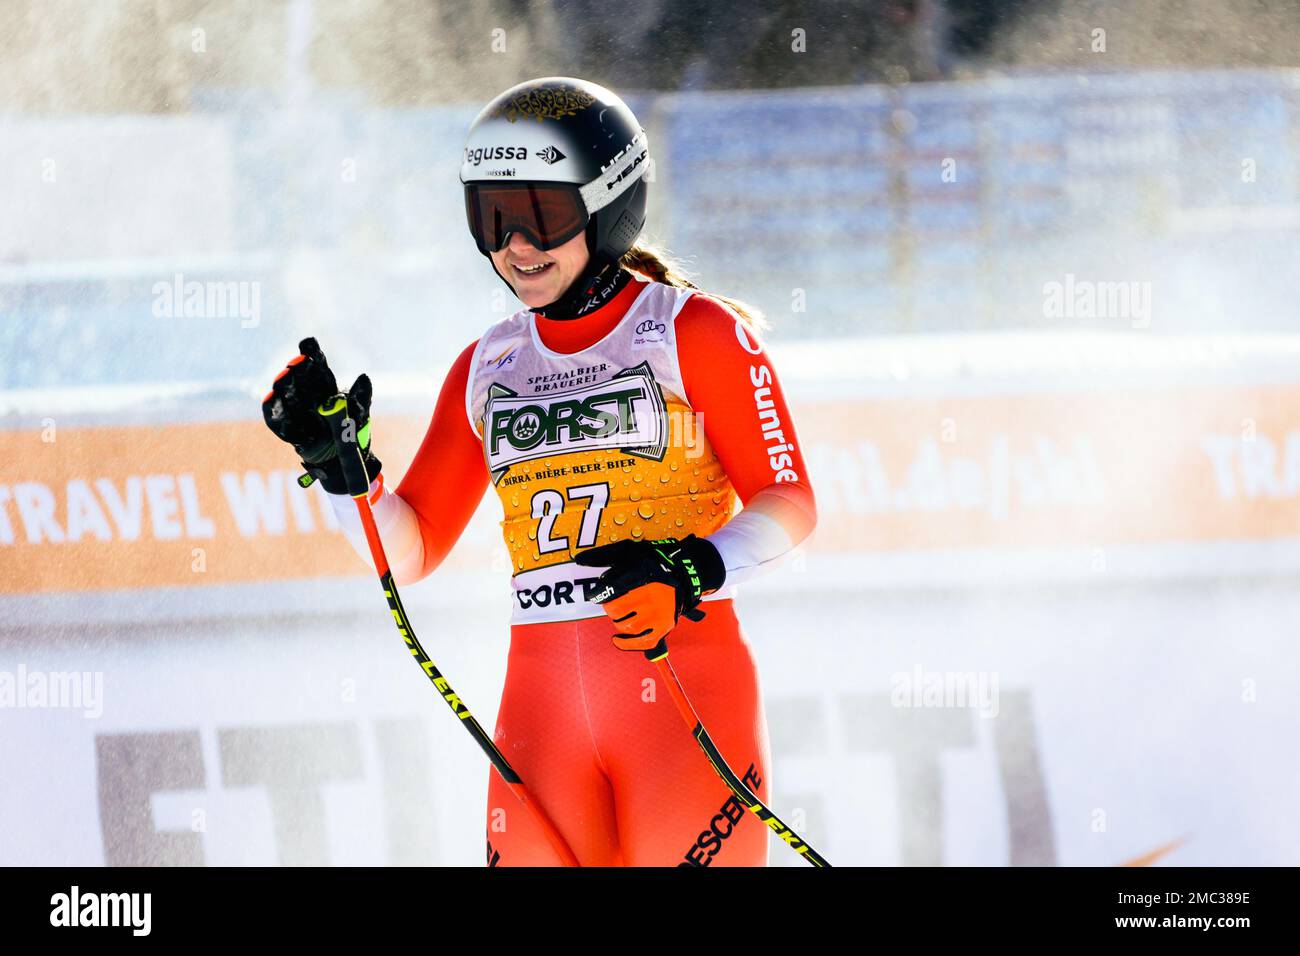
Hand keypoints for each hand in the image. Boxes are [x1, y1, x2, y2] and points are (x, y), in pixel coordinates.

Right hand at [262, 337, 381, 493]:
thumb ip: (361, 396)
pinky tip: (272, 398)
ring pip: (284, 393)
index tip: (309, 345)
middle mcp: (306, 394)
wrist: (343, 460)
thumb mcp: (360, 413)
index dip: (311, 353)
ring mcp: (294, 410)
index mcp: (325, 385)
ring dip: (284, 385)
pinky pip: (276, 418)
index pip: (316, 364)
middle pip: (298, 376)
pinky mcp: (288, 428)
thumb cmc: (351, 431)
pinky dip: (272, 408)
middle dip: (297, 368)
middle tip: (299, 363)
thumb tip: (364, 377)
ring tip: (286, 377)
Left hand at [573, 535, 724, 651]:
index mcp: (640, 575)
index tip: (593, 595)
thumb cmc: (653, 562)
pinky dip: (626, 644)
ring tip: (624, 614)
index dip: (597, 594)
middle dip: (610, 608)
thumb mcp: (629, 551)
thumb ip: (604, 555)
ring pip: (626, 626)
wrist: (684, 572)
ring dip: (619, 622)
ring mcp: (657, 612)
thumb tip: (579, 561)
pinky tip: (617, 639)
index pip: (609, 590)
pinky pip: (641, 642)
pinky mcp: (664, 626)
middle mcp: (649, 595)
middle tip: (615, 603)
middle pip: (615, 610)